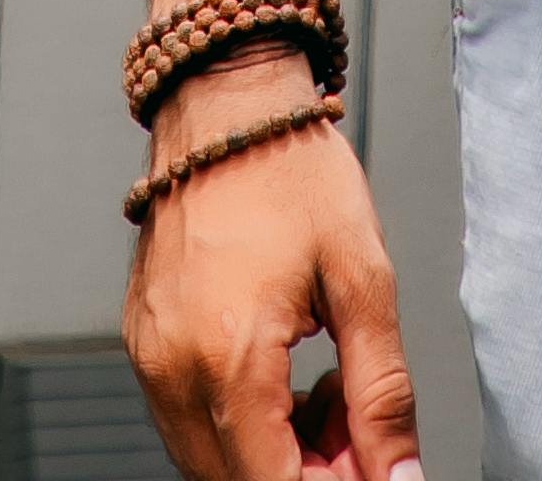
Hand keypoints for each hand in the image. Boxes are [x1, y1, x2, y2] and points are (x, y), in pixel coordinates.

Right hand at [124, 86, 418, 480]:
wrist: (227, 97)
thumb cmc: (291, 167)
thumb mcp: (362, 278)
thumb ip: (381, 393)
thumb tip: (398, 474)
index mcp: (228, 354)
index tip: (373, 465)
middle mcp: (174, 367)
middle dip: (310, 473)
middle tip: (358, 423)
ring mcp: (150, 356)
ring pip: (211, 462)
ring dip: (274, 455)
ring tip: (326, 391)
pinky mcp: (143, 341)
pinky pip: (189, 421)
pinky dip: (239, 425)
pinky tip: (284, 380)